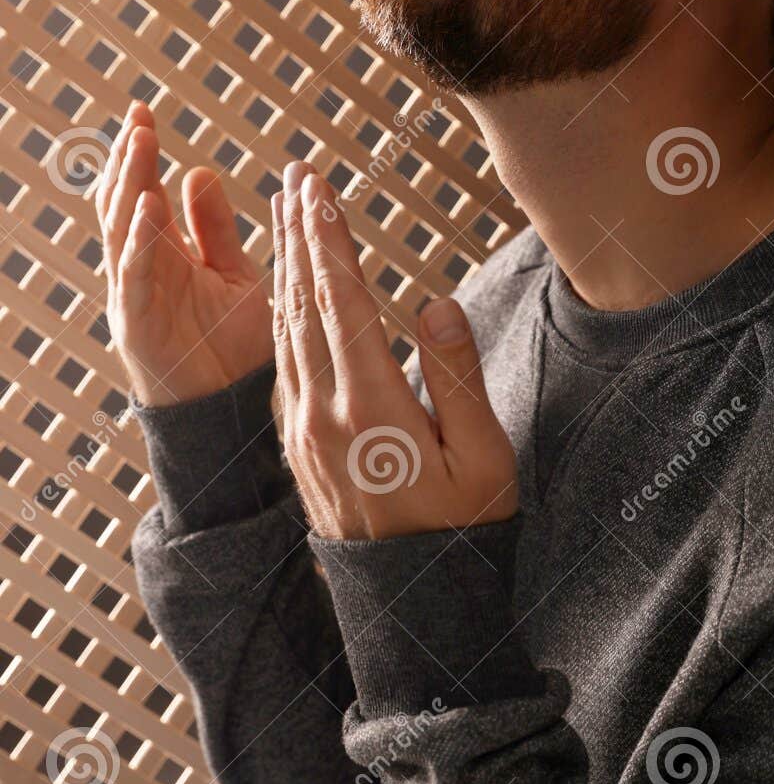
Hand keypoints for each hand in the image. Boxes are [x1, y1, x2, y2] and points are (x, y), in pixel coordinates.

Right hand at [98, 99, 273, 406]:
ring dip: (130, 184)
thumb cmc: (230, 348)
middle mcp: (141, 269)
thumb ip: (214, 229)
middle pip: (124, 202)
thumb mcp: (232, 275)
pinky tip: (146, 205)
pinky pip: (133, 273)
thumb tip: (197, 171)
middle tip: (138, 116)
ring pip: (122, 229)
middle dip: (128, 159)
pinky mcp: (136, 323)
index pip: (143, 193)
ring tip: (139, 143)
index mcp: (162, 254)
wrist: (228, 411)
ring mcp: (133, 295)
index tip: (143, 114)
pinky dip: (138, 238)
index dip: (140, 155)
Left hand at [273, 162, 518, 540]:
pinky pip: (283, 365)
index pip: (343, 303)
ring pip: (286, 331)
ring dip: (285, 268)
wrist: (412, 604)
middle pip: (304, 305)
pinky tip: (287, 292)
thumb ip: (456, 376)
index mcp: (372, 407)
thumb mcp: (481, 456)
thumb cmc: (462, 528)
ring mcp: (305, 430)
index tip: (321, 190)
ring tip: (287, 216)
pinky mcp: (301, 446)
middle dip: (300, 236)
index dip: (330, 241)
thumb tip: (434, 302)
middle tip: (296, 178)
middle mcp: (325, 412)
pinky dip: (283, 315)